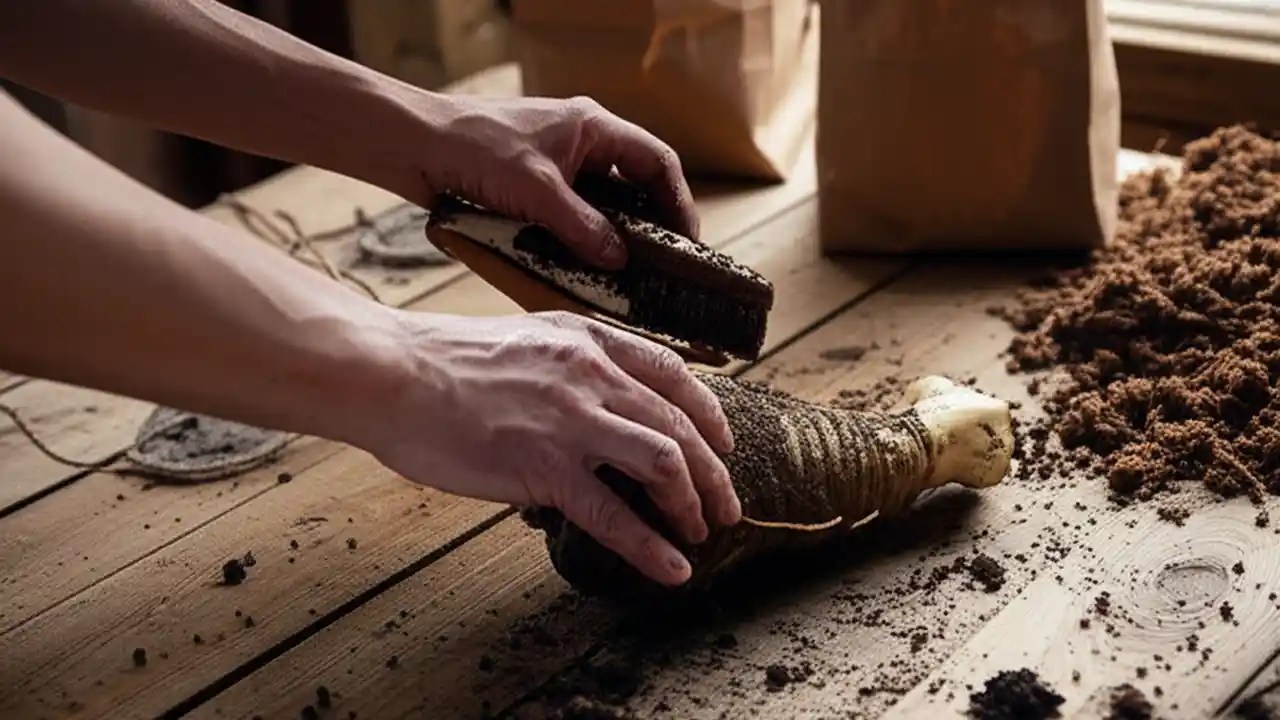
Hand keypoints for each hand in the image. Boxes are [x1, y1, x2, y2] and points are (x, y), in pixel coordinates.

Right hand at [358, 310, 740, 586]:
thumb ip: (568, 368)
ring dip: (694, 502)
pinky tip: (671, 569)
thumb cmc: (440, 361)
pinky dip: (650, 546)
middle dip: (714, 470)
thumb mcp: (523, 340)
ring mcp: (571, 419)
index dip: (709, 410)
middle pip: (680, 422)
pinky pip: (613, 514)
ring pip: (664, 461)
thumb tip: (594, 412)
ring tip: (702, 532)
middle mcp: (591, 373)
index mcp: (586, 338)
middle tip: (726, 504)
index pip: (672, 371)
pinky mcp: (544, 465)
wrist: (389, 373)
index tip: (722, 440)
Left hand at [379, 93, 698, 269]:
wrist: (410, 144)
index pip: (657, 162)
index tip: (685, 244)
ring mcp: (556, 166)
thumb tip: (620, 260)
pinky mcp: (531, 188)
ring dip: (611, 237)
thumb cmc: (471, 148)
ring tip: (623, 276)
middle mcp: (580, 144)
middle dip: (648, 226)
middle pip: (633, 186)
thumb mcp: (536, 190)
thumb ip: (582, 227)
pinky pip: (569, 216)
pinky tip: (579, 269)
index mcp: (593, 127)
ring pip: (601, 205)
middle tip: (658, 268)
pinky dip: (579, 241)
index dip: (678, 203)